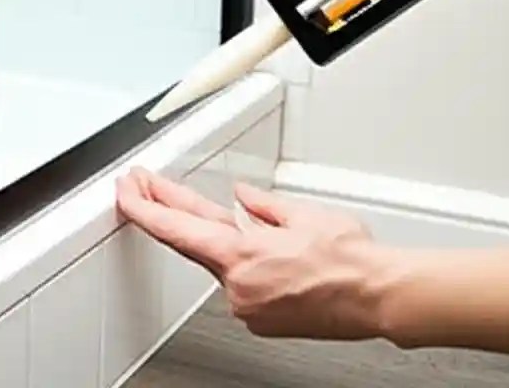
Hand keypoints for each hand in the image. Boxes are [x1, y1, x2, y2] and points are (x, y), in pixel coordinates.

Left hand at [115, 167, 393, 340]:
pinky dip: (249, 265)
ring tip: (254, 226)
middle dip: (165, 210)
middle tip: (143, 188)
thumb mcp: (303, 214)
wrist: (381, 298)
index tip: (127, 190)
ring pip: (225, 263)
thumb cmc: (352, 260)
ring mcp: (248, 306)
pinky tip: (271, 256)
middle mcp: (238, 285)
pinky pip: (244, 284)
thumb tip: (244, 197)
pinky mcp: (262, 320)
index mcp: (242, 255)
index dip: (144, 207)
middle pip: (191, 241)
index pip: (175, 229)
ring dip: (226, 240)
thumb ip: (263, 205)